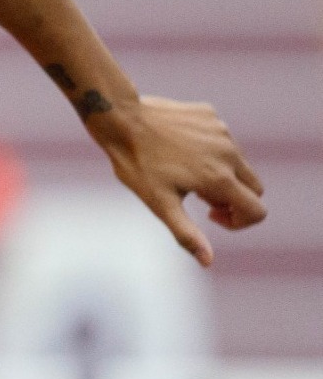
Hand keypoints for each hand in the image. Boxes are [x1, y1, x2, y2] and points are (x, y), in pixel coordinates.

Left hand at [94, 95, 264, 266]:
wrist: (121, 119)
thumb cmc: (137, 165)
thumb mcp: (160, 204)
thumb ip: (187, 233)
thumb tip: (208, 262)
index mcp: (220, 179)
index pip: (257, 211)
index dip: (239, 221)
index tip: (211, 216)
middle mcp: (229, 153)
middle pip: (254, 188)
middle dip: (233, 198)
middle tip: (197, 197)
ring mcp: (222, 132)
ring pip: (238, 162)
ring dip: (221, 173)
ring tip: (183, 172)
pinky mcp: (212, 116)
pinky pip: (222, 139)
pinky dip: (210, 150)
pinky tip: (178, 149)